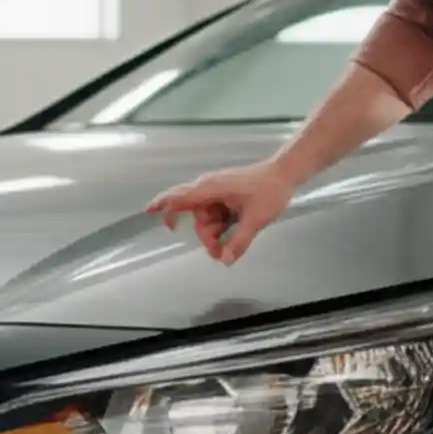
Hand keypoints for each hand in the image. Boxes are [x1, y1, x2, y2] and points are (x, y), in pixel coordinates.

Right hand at [145, 161, 297, 265]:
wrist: (285, 173)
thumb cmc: (270, 190)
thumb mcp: (256, 219)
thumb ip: (239, 241)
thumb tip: (225, 260)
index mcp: (211, 189)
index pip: (180, 198)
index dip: (163, 205)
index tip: (147, 211)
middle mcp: (209, 188)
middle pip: (197, 219)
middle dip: (208, 237)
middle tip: (222, 252)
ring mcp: (216, 192)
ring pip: (207, 220)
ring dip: (218, 232)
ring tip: (238, 234)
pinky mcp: (223, 196)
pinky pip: (216, 216)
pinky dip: (224, 225)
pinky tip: (236, 227)